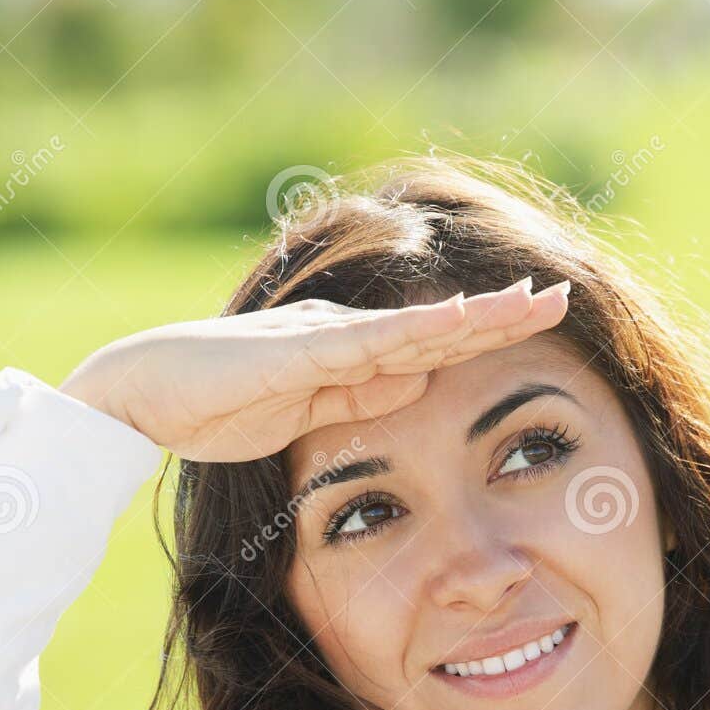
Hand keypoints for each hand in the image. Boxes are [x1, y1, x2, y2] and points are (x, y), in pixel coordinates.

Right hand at [58, 277, 570, 462]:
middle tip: (565, 295)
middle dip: (504, 314)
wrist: (143, 393)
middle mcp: (346, 332)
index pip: (435, 340)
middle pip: (441, 322)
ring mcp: (324, 338)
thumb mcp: (308, 413)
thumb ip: (361, 396)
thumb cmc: (218, 403)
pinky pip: (368, 343)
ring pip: (417, 325)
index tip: (541, 319)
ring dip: (477, 316)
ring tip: (533, 304)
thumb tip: (421, 384)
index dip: (489, 329)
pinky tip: (457, 321)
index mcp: (350, 350)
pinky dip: (415, 333)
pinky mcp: (298, 353)